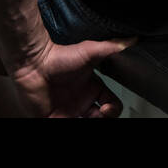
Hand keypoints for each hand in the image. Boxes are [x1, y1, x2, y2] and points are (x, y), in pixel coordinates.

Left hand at [10, 37, 136, 117]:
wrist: (34, 64)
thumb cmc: (60, 57)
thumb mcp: (91, 51)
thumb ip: (112, 47)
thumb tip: (133, 40)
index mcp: (93, 88)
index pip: (111, 104)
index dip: (113, 108)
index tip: (107, 107)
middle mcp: (82, 102)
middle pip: (102, 118)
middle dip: (104, 118)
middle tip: (99, 115)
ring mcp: (68, 112)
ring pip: (87, 124)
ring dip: (91, 123)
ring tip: (86, 117)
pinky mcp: (54, 119)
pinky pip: (66, 127)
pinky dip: (74, 125)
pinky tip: (73, 118)